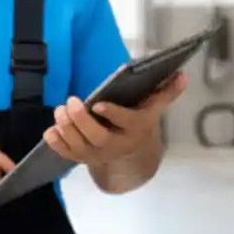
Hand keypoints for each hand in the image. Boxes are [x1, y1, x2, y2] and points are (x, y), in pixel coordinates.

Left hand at [44, 72, 188, 166]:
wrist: (133, 153)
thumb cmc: (140, 121)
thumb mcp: (154, 107)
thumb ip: (167, 92)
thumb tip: (183, 75)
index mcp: (135, 129)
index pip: (125, 123)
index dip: (112, 115)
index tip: (98, 104)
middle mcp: (116, 145)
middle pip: (98, 138)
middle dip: (81, 121)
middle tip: (70, 102)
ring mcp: (99, 155)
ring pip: (80, 147)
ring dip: (67, 130)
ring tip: (60, 110)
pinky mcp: (84, 158)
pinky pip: (69, 155)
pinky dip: (58, 144)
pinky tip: (51, 130)